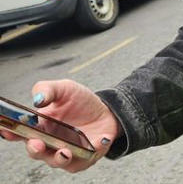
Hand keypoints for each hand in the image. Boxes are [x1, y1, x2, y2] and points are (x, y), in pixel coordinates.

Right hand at [0, 80, 120, 172]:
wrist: (105, 110)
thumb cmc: (80, 101)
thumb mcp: (64, 89)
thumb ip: (48, 89)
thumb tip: (38, 100)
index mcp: (38, 127)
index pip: (19, 133)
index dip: (10, 132)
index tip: (7, 129)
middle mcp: (48, 143)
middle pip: (35, 151)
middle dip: (35, 149)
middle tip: (37, 143)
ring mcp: (65, 153)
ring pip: (58, 161)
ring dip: (60, 158)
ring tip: (64, 152)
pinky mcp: (83, 158)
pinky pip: (85, 160)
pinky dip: (91, 152)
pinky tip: (99, 141)